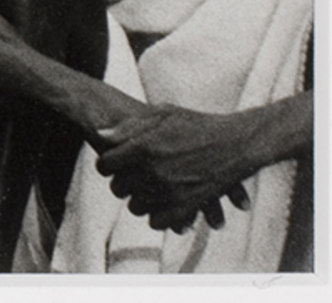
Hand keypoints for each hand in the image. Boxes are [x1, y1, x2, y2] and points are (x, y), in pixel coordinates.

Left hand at [90, 101, 255, 233]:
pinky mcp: (188, 207)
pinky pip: (159, 222)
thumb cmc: (198, 125)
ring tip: (144, 192)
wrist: (237, 144)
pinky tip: (160, 206)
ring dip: (137, 200)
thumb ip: (128, 127)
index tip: (112, 164)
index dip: (106, 165)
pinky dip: (157, 217)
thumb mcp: (161, 115)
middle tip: (127, 178)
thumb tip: (99, 135)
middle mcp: (154, 171)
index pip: (105, 165)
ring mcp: (171, 191)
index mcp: (143, 147)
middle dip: (120, 182)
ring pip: (136, 207)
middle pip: (118, 188)